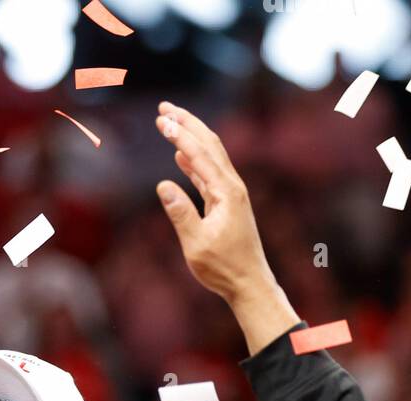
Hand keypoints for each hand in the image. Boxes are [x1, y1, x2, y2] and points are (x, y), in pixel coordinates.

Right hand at [154, 102, 297, 355]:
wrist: (249, 283)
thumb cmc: (223, 267)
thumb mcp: (196, 243)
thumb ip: (180, 213)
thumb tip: (163, 185)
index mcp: (226, 192)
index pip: (199, 154)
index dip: (179, 134)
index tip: (161, 119)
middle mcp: (232, 187)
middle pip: (209, 144)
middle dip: (187, 123)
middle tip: (164, 107)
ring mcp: (231, 194)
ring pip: (210, 156)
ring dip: (190, 137)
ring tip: (170, 123)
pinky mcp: (227, 204)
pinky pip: (208, 174)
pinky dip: (194, 161)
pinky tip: (181, 155)